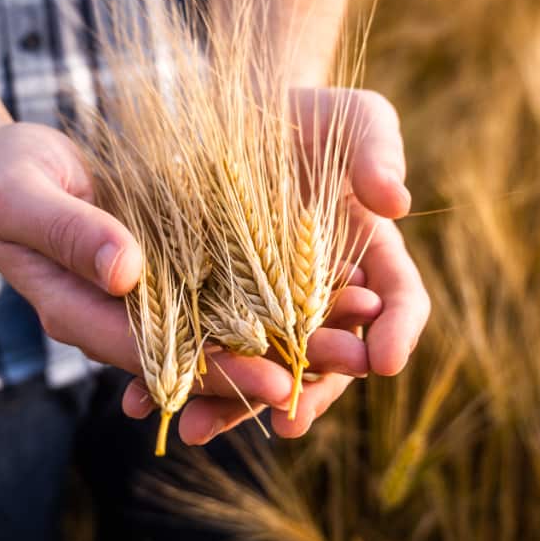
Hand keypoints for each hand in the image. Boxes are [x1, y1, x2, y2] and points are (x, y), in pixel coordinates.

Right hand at [0, 123, 367, 442]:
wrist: (13, 161)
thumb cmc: (9, 174)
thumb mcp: (25, 196)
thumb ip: (70, 233)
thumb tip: (129, 272)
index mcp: (78, 312)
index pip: (154, 357)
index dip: (215, 372)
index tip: (276, 378)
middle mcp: (119, 317)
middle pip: (200, 358)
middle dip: (269, 368)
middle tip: (340, 369)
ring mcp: (146, 298)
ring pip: (221, 332)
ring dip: (284, 340)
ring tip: (352, 343)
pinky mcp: (169, 270)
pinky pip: (224, 295)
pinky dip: (270, 299)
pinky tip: (324, 297)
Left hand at [121, 88, 429, 441]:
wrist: (242, 111)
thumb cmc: (314, 115)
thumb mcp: (355, 118)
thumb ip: (379, 153)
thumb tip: (397, 201)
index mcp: (372, 261)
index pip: (399, 303)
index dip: (397, 333)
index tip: (386, 359)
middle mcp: (323, 299)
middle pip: (326, 358)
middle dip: (308, 390)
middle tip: (290, 418)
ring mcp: (268, 309)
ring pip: (258, 366)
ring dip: (231, 402)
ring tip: (199, 428)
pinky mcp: (213, 307)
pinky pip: (199, 347)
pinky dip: (174, 374)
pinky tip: (140, 397)